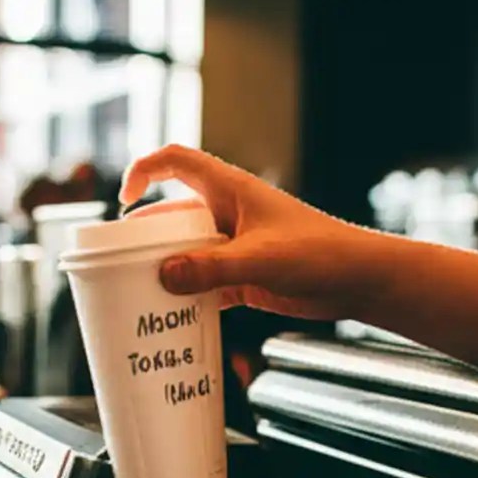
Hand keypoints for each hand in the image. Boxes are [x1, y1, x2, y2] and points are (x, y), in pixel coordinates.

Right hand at [120, 145, 377, 319]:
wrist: (359, 279)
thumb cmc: (320, 252)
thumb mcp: (260, 259)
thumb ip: (211, 267)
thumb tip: (163, 275)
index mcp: (230, 190)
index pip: (177, 162)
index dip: (144, 170)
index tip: (124, 198)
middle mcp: (227, 214)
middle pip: (172, 215)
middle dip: (143, 235)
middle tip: (118, 259)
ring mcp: (234, 245)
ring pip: (185, 252)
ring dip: (162, 269)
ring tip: (136, 291)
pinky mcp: (243, 275)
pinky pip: (202, 283)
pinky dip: (185, 297)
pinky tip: (170, 316)